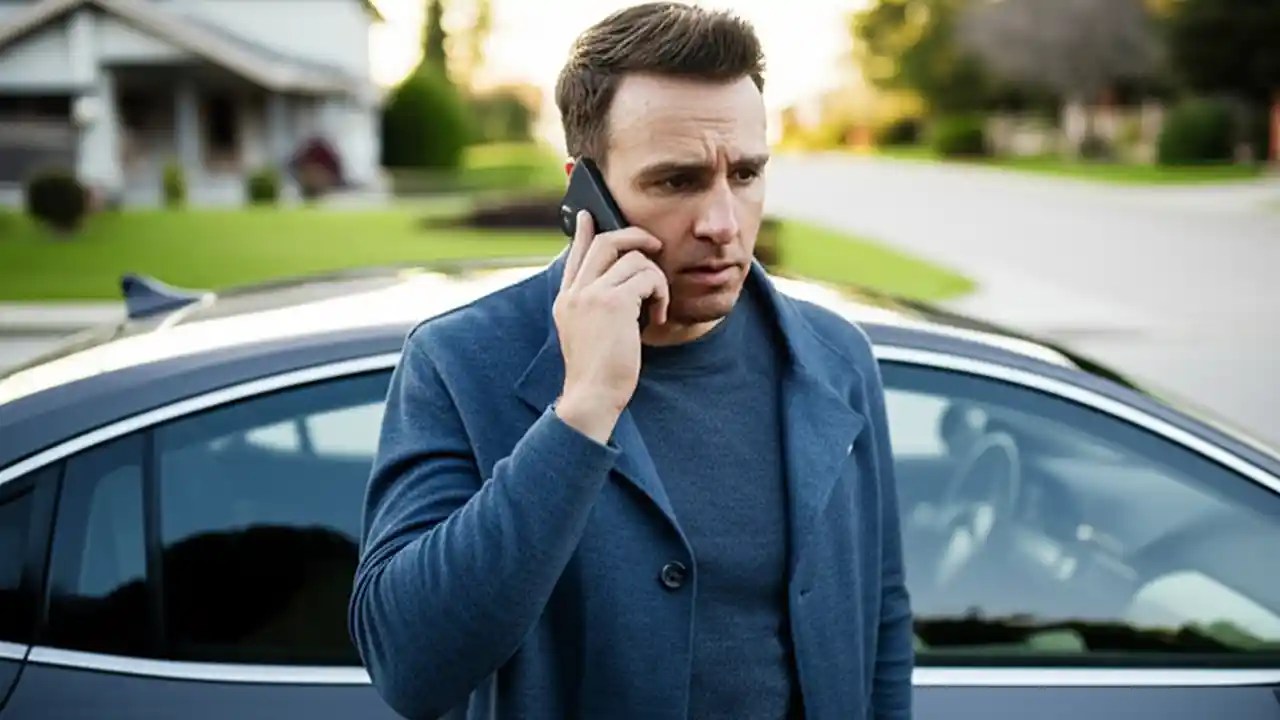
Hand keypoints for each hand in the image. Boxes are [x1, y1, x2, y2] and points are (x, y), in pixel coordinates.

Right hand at [553, 211, 669, 442]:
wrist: (592, 396)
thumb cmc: (597, 374)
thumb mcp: (586, 335)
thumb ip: (595, 309)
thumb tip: (622, 291)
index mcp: (567, 300)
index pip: (575, 255)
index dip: (585, 232)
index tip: (588, 215)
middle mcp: (576, 293)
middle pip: (606, 242)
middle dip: (635, 237)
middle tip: (654, 246)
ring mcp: (592, 295)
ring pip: (634, 259)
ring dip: (656, 279)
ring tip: (658, 306)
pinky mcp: (614, 303)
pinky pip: (648, 277)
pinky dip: (660, 294)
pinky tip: (658, 317)